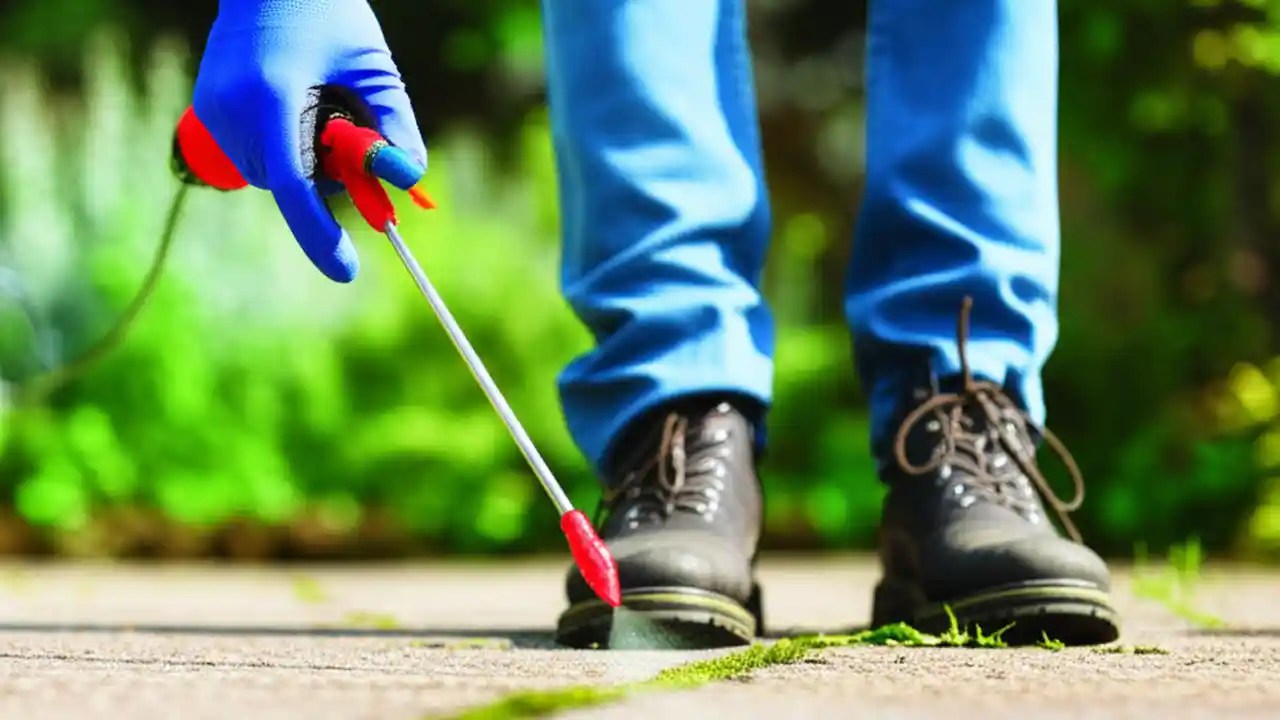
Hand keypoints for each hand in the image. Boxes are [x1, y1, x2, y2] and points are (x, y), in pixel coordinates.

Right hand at [193, 0, 426, 282]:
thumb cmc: (332, 14)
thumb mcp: (375, 70)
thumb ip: (394, 128)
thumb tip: (410, 182)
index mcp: (274, 97)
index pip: (295, 187)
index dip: (320, 236)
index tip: (347, 273)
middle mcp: (234, 110)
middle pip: (291, 185)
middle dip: (330, 181)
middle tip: (358, 142)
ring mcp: (212, 111)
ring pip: (273, 176)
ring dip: (306, 163)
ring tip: (320, 103)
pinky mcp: (206, 110)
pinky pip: (255, 156)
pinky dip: (284, 148)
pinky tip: (294, 99)